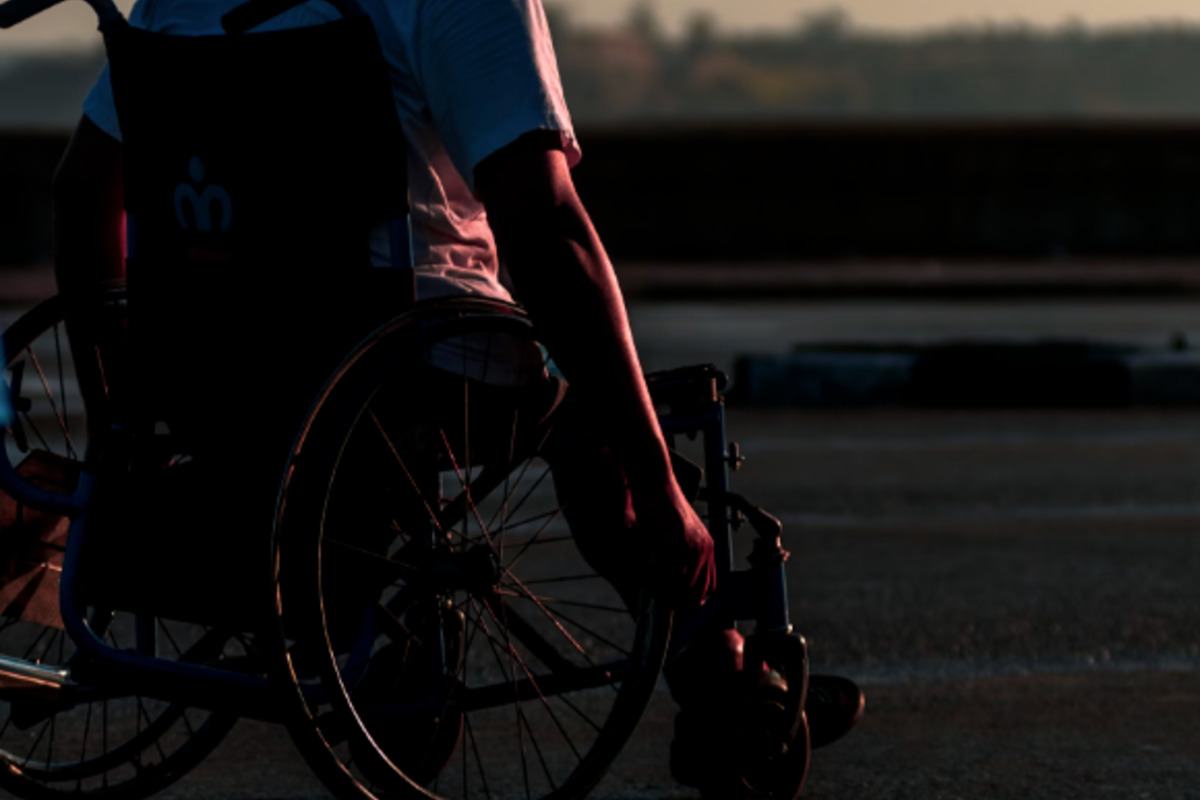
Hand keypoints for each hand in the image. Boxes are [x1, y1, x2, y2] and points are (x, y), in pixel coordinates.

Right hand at [631, 480, 715, 610]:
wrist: (655, 482)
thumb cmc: (660, 506)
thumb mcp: (676, 533)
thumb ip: (679, 555)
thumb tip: (674, 579)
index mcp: (707, 547)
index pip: (708, 586)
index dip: (693, 599)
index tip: (677, 604)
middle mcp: (704, 548)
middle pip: (697, 591)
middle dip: (678, 601)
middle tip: (660, 602)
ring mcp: (691, 545)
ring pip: (683, 585)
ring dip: (666, 592)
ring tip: (652, 591)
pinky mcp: (676, 540)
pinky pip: (670, 571)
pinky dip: (658, 579)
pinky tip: (648, 577)